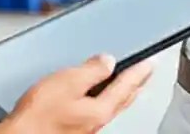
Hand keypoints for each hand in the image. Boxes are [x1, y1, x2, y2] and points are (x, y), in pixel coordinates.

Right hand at [0, 54, 152, 133]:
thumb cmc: (39, 116)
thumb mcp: (67, 82)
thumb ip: (91, 70)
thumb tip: (107, 61)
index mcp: (100, 109)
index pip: (126, 86)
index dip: (139, 71)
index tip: (150, 63)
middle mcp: (97, 121)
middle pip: (123, 100)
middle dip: (136, 85)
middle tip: (147, 74)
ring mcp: (87, 128)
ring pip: (112, 107)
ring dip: (123, 93)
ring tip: (130, 83)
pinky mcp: (75, 130)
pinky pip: (98, 112)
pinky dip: (106, 101)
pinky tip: (100, 98)